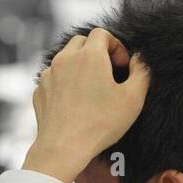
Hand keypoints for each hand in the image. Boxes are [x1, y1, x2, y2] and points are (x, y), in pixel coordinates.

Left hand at [24, 27, 150, 182]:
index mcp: (89, 55)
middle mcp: (65, 59)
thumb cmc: (100, 124)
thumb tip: (140, 59)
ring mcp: (49, 75)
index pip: (102, 33)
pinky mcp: (40, 91)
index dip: (115, 46)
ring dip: (79, 66)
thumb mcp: (133, 98)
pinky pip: (54, 78)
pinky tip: (74, 102)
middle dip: (96, 52)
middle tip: (107, 74)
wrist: (63, 148)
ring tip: (90, 89)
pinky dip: (65, 83)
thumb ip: (142, 72)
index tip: (121, 66)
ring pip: (65, 59)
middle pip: (81, 42)